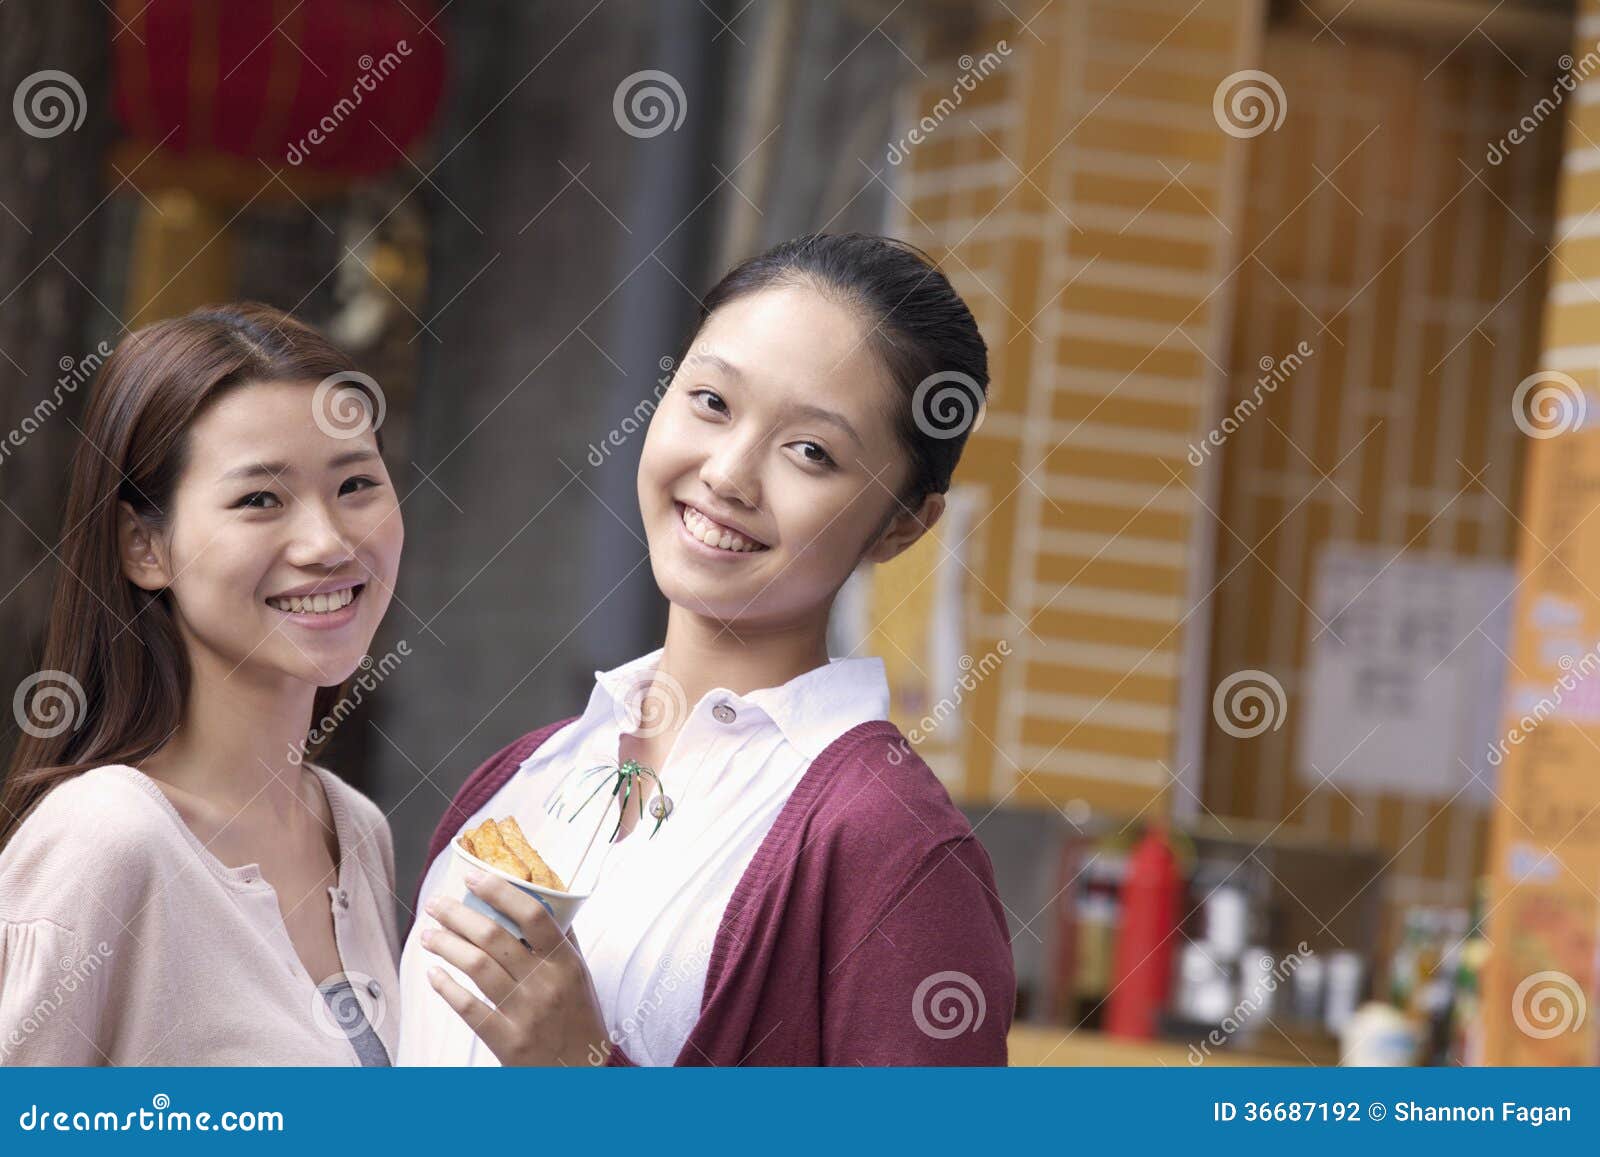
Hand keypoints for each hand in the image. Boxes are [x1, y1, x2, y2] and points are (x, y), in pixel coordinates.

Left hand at [421, 869, 610, 1065]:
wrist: (584, 1075)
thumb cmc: (581, 1020)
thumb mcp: (580, 976)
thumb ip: (563, 941)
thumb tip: (546, 900)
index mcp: (565, 962)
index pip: (533, 915)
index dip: (500, 892)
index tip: (473, 878)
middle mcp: (545, 983)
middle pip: (495, 937)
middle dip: (458, 915)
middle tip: (436, 904)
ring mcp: (525, 1013)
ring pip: (477, 967)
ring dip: (447, 946)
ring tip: (429, 935)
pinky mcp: (507, 1041)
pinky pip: (469, 1008)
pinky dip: (447, 988)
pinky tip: (434, 975)